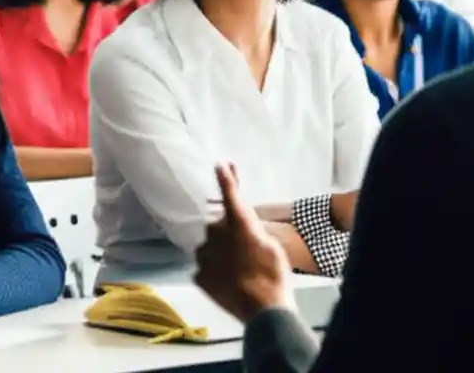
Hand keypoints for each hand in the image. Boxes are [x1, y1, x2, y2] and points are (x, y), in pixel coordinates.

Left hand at [194, 162, 293, 321]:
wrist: (263, 310)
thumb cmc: (274, 275)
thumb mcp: (270, 245)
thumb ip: (251, 229)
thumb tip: (241, 224)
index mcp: (238, 224)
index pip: (231, 196)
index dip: (226, 179)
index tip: (219, 164)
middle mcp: (216, 235)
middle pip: (218, 226)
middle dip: (227, 233)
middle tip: (245, 252)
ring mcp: (204, 255)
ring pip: (210, 247)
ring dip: (220, 253)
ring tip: (240, 272)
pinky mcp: (198, 274)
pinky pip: (206, 267)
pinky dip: (215, 271)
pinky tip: (229, 282)